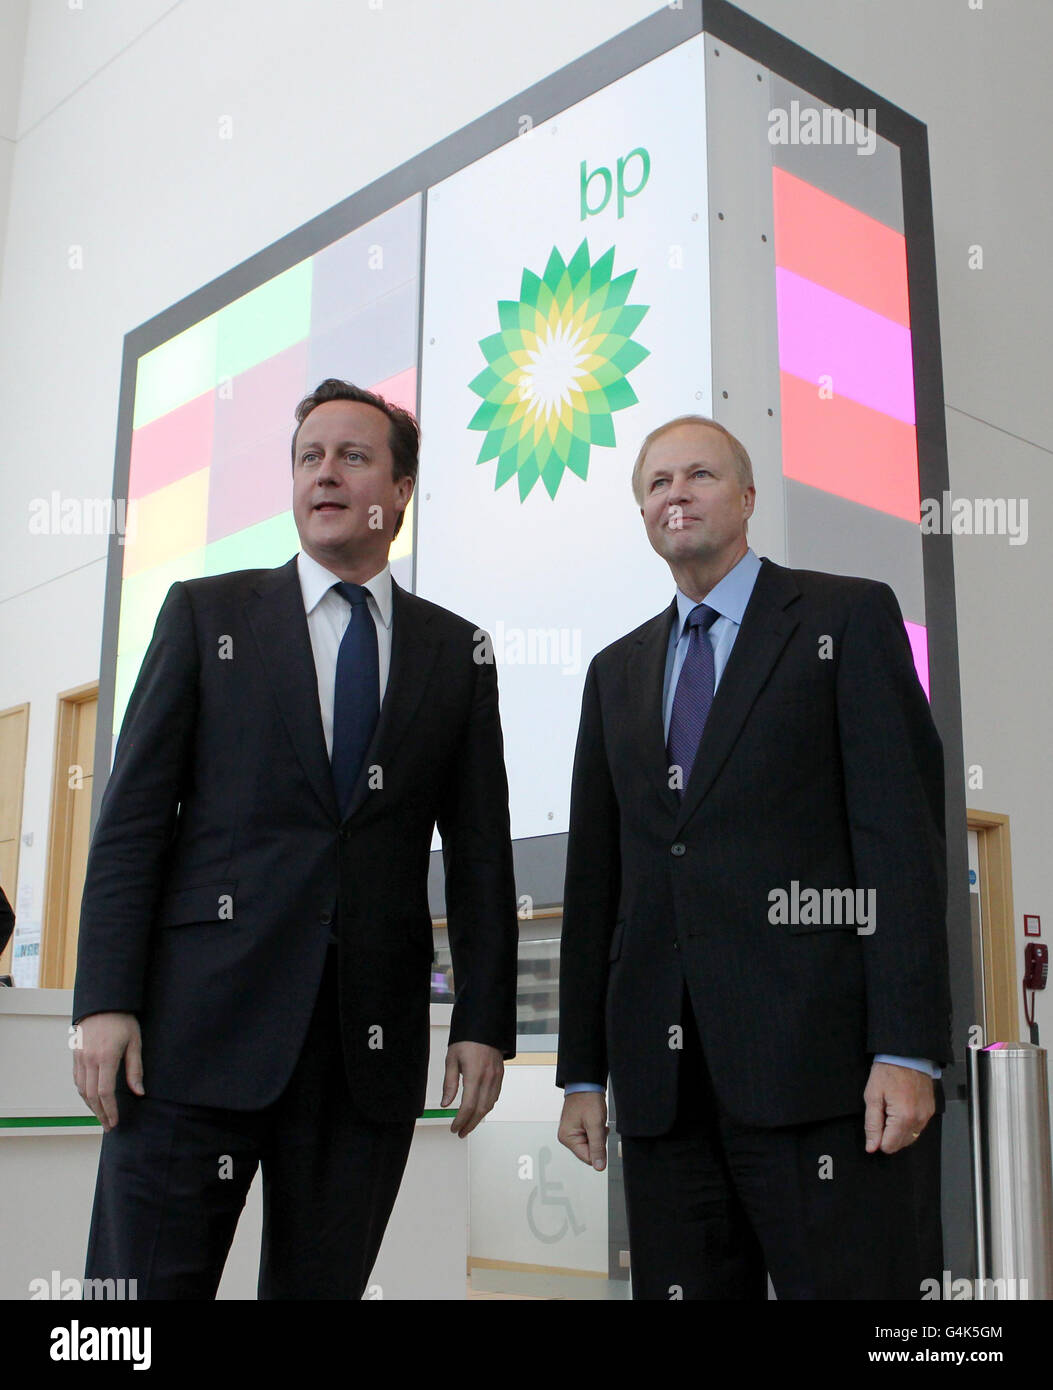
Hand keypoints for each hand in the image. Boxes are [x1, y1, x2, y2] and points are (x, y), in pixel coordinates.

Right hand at [72, 1012, 143, 1130]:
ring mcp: (80, 1058)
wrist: (104, 1002)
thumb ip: (135, 1068)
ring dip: (91, 1106)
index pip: (105, 1092)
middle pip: (91, 1095)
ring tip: (102, 1116)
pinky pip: (77, 1080)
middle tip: (108, 1126)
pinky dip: (84, 1093)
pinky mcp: (76, 1055)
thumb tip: (139, 1092)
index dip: (110, 1110)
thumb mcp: (135, 1042)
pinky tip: (92, 1099)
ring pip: (82, 1089)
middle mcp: (89, 1059)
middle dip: (100, 1113)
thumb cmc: (123, 1020)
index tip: (115, 1122)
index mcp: (106, 1057)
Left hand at [442, 1041, 503, 1136]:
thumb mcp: (452, 1059)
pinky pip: (495, 1096)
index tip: (454, 1128)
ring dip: (479, 1118)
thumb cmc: (466, 1040)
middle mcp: (488, 1077)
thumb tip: (446, 1104)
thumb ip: (449, 1084)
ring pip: (489, 1105)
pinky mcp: (500, 1075)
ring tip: (468, 1125)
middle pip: (480, 1110)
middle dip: (470, 1124)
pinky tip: (479, 1110)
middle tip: (460, 1132)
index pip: (468, 1106)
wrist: (484, 1026)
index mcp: (475, 1074)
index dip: (460, 1120)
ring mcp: (496, 1077)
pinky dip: (487, 1107)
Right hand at [557, 1092, 607, 1170]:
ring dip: (598, 1135)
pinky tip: (596, 1121)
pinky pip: (590, 1137)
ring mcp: (572, 1132)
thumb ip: (597, 1147)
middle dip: (598, 1140)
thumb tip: (599, 1166)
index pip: (587, 1157)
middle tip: (598, 1126)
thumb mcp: (595, 1125)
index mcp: (567, 1138)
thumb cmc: (587, 1099)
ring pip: (591, 1144)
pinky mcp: (577, 1128)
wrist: (587, 1083)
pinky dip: (596, 1131)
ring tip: (596, 1121)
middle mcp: (567, 1137)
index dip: (598, 1149)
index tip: (601, 1135)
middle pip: (589, 1151)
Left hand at [863, 1061, 933, 1154]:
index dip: (878, 1138)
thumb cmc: (888, 1072)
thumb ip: (872, 1125)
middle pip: (900, 1144)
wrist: (907, 1056)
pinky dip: (908, 1124)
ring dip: (898, 1131)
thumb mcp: (872, 1097)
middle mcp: (918, 1120)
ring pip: (910, 1138)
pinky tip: (901, 1109)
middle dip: (888, 1135)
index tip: (875, 1124)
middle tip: (883, 1114)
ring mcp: (926, 1116)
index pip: (889, 1146)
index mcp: (903, 1117)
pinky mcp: (930, 1111)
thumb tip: (871, 1146)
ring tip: (891, 1110)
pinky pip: (918, 1128)